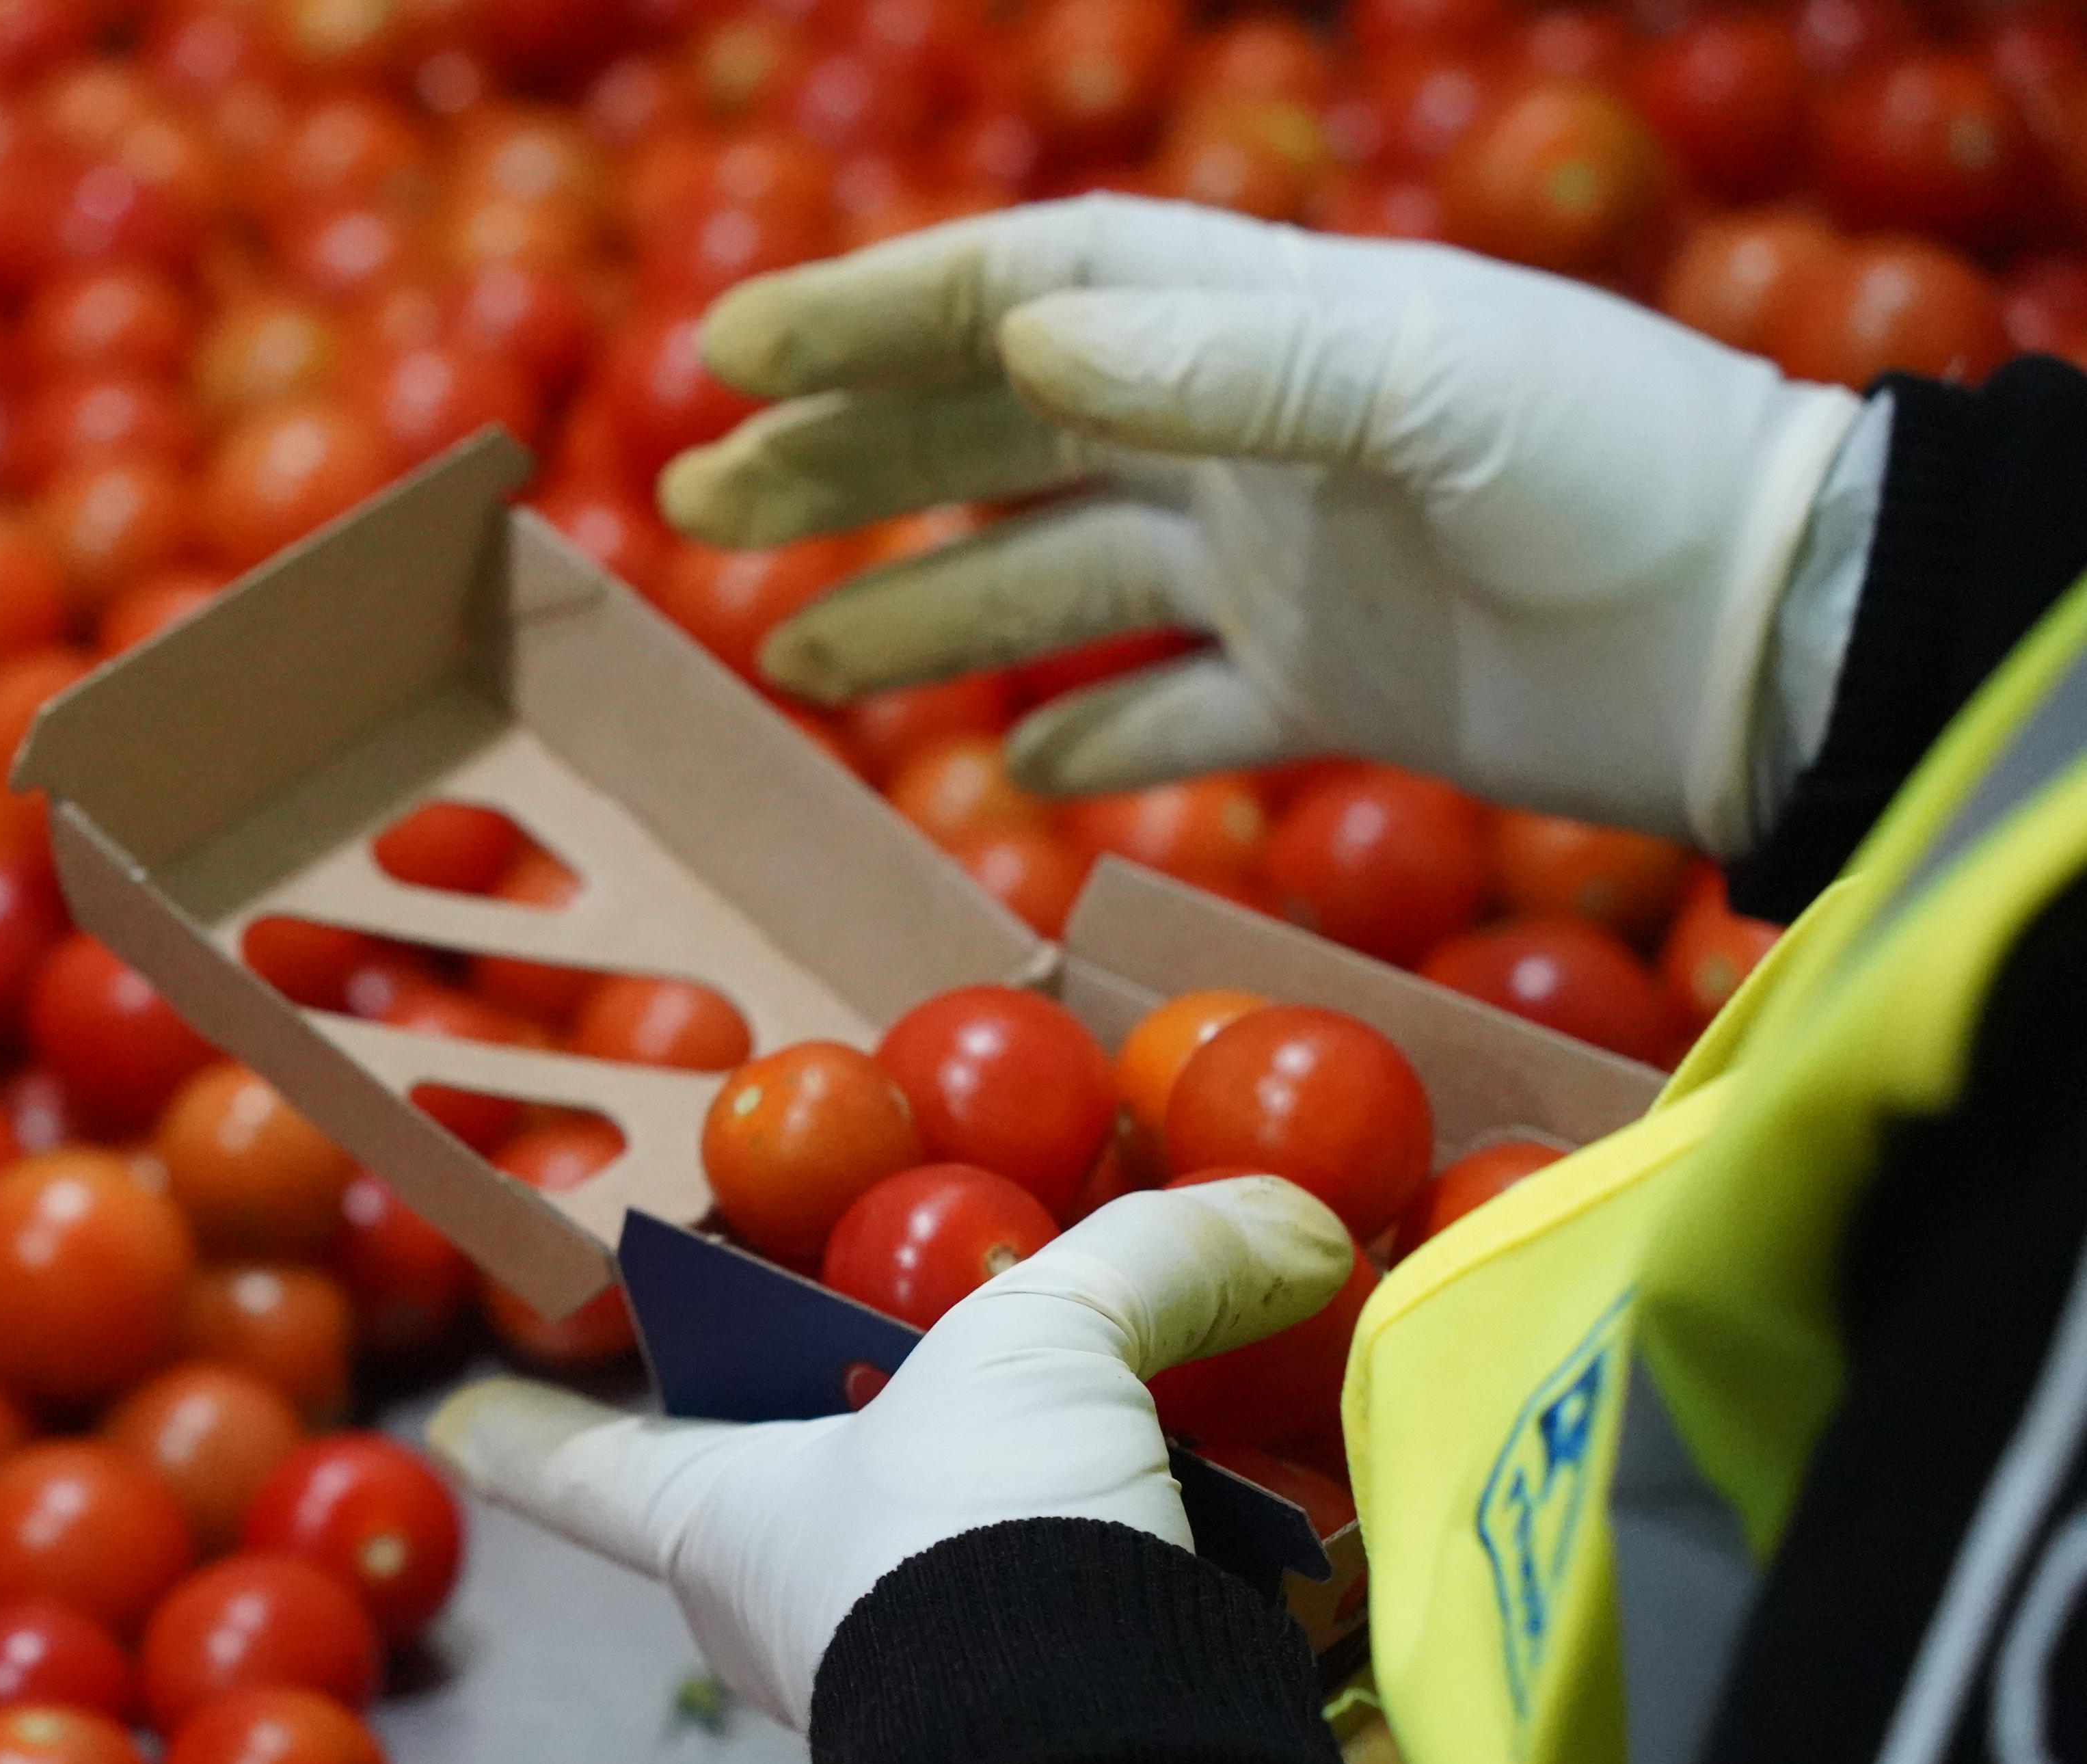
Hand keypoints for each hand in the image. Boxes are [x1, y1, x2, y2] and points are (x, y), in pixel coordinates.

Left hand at [426, 1177, 1351, 1727]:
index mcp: (714, 1511)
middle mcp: (782, 1601)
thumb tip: (1281, 1219)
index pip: (577, 1465)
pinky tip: (1199, 1507)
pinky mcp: (1018, 1724)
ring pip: (914, 1559)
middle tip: (856, 1355)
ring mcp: (894, 1675)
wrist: (1085, 1758)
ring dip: (982, 1494)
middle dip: (806, 1440)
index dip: (517, 1432)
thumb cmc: (971, 1531)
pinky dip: (1111, 1560)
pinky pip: (1045, 1615)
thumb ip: (1149, 1257)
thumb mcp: (1044, 1344)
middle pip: (758, 1501)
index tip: (452, 1414)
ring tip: (1081, 1402)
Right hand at [660, 195, 1865, 854]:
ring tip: (793, 655)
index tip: (731, 351)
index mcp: (1254, 326)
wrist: (1764, 635)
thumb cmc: (1616, 468)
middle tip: (693, 503)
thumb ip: (1227, 373)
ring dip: (918, 611)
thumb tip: (1026, 354)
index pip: (1021, 296)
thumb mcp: (1428, 388)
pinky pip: (1164, 716)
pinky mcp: (1317, 689)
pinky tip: (1004, 773)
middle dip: (841, 464)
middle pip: (995, 437)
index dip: (870, 316)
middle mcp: (1238, 437)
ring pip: (1049, 583)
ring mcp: (1271, 567)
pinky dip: (1085, 745)